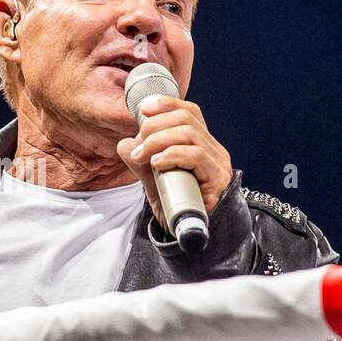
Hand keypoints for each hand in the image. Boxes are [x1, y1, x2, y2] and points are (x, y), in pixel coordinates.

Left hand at [116, 95, 233, 233]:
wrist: (190, 236)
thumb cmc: (177, 206)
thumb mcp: (153, 179)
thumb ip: (140, 161)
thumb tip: (124, 144)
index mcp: (201, 144)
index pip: (190, 112)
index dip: (167, 104)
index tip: (144, 109)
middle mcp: (213, 150)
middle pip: (187, 118)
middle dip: (155, 126)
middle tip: (138, 144)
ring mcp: (218, 164)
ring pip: (189, 134)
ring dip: (158, 141)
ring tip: (142, 155)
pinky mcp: (218, 179)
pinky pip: (196, 156)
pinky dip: (172, 154)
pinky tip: (156, 163)